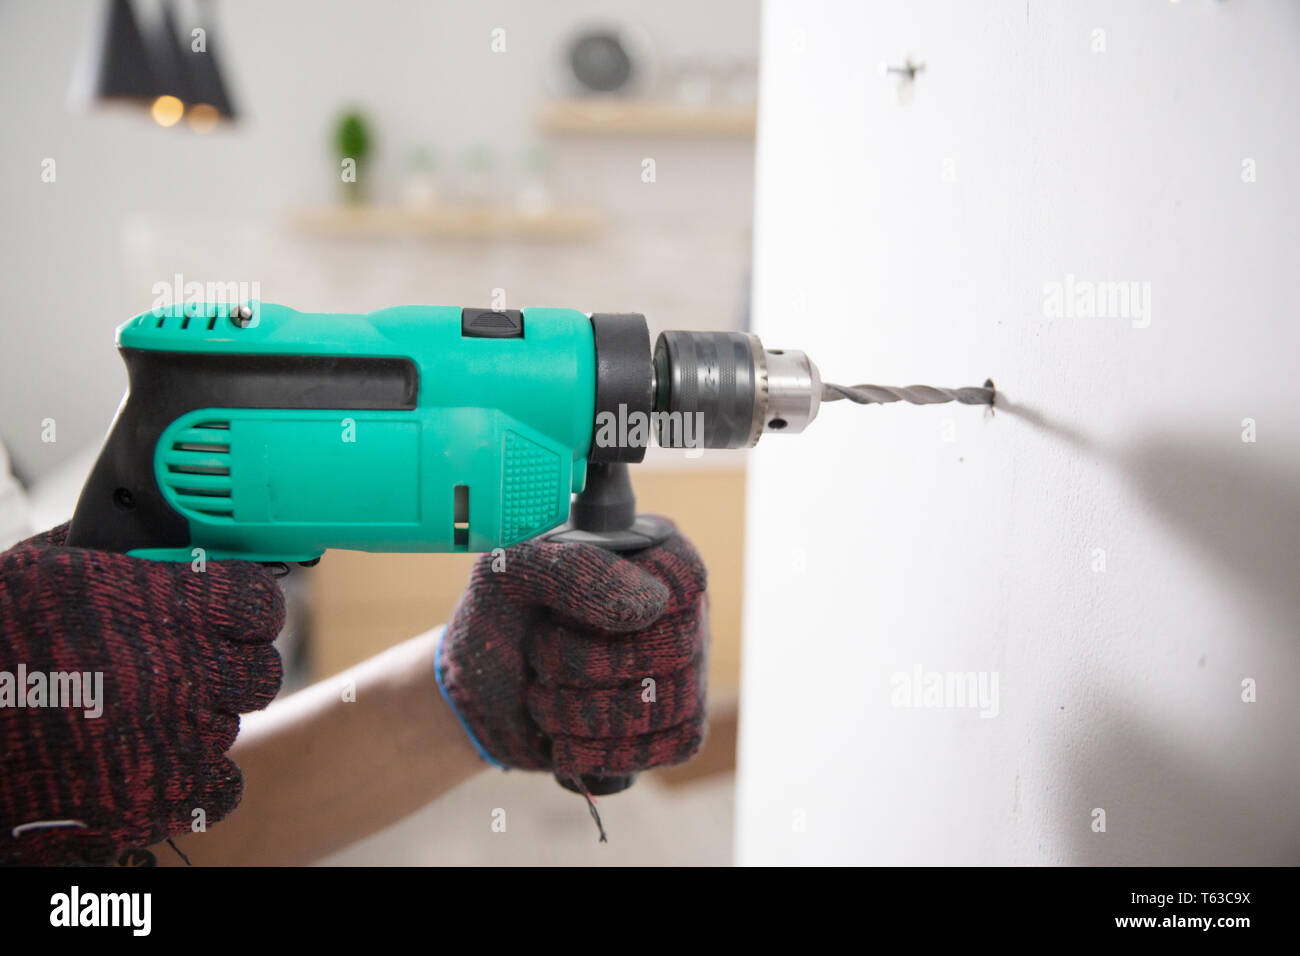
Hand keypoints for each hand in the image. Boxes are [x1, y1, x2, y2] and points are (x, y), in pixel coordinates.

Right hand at [0, 525, 283, 865]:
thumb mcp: (46, 571)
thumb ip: (122, 553)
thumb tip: (171, 533)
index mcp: (159, 605)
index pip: (260, 603)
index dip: (245, 610)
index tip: (226, 615)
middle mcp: (180, 672)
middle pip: (259, 673)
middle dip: (228, 670)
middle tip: (183, 671)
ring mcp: (176, 742)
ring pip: (229, 728)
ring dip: (196, 723)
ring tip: (134, 717)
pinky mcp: (159, 801)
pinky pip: (219, 789)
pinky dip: (191, 782)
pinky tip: (147, 764)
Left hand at [437, 525, 708, 784]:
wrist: (478, 694)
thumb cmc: (496, 618)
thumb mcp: (510, 572)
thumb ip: (574, 568)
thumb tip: (653, 604)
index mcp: (649, 555)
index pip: (684, 576)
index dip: (631, 603)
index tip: (567, 617)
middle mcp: (680, 609)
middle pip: (674, 646)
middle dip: (585, 665)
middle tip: (538, 657)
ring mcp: (684, 668)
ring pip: (671, 703)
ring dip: (585, 712)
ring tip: (543, 699)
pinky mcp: (675, 724)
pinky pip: (674, 745)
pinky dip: (608, 752)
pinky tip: (566, 740)